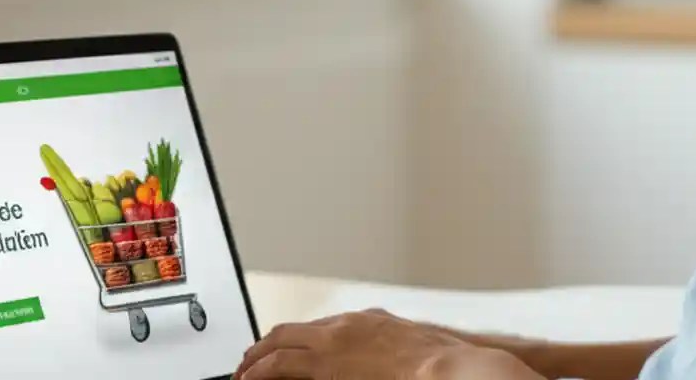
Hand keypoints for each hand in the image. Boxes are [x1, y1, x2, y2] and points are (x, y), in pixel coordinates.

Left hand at [234, 309, 537, 379]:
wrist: (451, 367)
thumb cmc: (444, 364)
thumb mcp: (416, 350)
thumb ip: (394, 352)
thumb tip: (393, 365)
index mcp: (369, 322)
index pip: (321, 327)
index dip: (300, 339)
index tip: (290, 349)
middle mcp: (347, 326)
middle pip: (294, 330)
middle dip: (269, 344)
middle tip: (253, 360)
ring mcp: (335, 343)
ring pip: (279, 343)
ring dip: (257, 358)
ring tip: (244, 373)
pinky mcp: (327, 366)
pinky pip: (280, 365)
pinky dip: (259, 372)